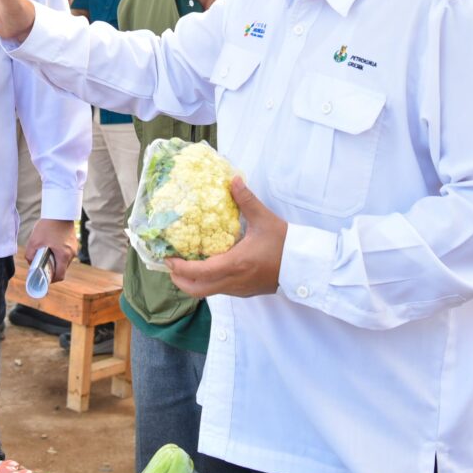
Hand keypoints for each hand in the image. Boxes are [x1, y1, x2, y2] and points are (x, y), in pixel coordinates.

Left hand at [24, 219, 78, 282]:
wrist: (60, 211)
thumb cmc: (47, 226)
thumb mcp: (34, 241)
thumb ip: (30, 256)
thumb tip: (31, 264)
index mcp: (64, 256)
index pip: (60, 276)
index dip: (51, 280)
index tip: (44, 278)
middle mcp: (71, 253)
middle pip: (62, 269)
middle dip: (52, 269)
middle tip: (42, 266)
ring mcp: (74, 248)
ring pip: (65, 261)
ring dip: (56, 261)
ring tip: (47, 254)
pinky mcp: (74, 242)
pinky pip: (66, 253)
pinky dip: (59, 254)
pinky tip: (52, 247)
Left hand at [167, 178, 287, 298]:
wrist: (304, 265)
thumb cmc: (284, 243)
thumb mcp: (264, 219)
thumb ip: (246, 200)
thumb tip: (233, 180)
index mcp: (235, 264)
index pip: (199, 272)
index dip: (179, 268)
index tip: (168, 258)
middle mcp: (233, 281)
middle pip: (197, 290)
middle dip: (179, 280)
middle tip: (171, 264)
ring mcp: (238, 290)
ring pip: (207, 292)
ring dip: (193, 281)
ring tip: (185, 264)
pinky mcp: (244, 292)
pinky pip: (219, 290)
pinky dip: (207, 282)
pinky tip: (208, 266)